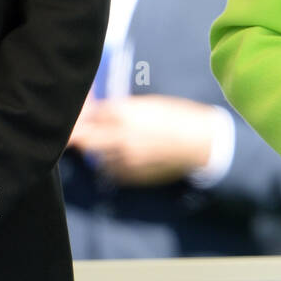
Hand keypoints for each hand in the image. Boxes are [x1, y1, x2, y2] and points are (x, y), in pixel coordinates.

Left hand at [67, 95, 218, 183]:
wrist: (200, 143)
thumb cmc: (178, 117)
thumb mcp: (148, 104)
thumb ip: (120, 109)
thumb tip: (99, 112)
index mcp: (123, 113)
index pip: (89, 114)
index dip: (85, 114)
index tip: (84, 116)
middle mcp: (119, 136)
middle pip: (83, 138)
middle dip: (80, 134)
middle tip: (79, 134)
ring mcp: (124, 158)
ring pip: (97, 156)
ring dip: (100, 150)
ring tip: (117, 144)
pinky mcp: (131, 175)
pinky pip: (113, 170)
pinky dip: (115, 164)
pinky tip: (130, 156)